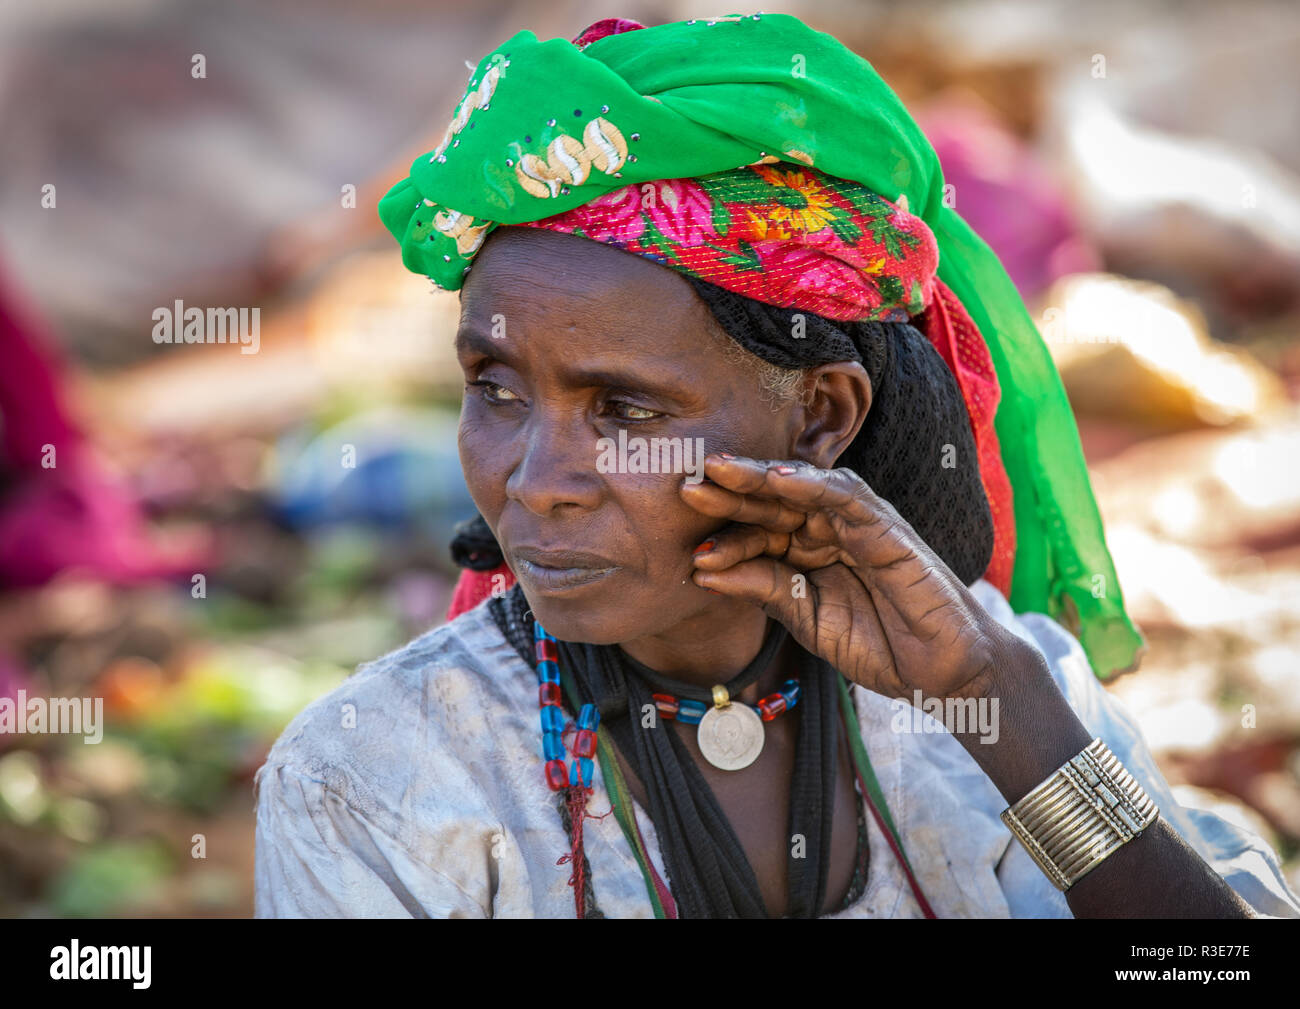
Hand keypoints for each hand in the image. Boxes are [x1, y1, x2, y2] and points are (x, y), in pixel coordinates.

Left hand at [681, 453, 1035, 703]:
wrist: (942, 672)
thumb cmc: (879, 644)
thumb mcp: (807, 619)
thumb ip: (763, 589)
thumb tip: (702, 569)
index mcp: (806, 554)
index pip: (757, 535)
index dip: (723, 537)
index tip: (687, 549)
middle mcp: (826, 532)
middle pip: (771, 506)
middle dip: (729, 495)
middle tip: (686, 486)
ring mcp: (856, 525)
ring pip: (802, 492)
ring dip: (760, 480)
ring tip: (720, 472)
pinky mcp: (886, 526)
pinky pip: (846, 497)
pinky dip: (813, 486)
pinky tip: (779, 481)